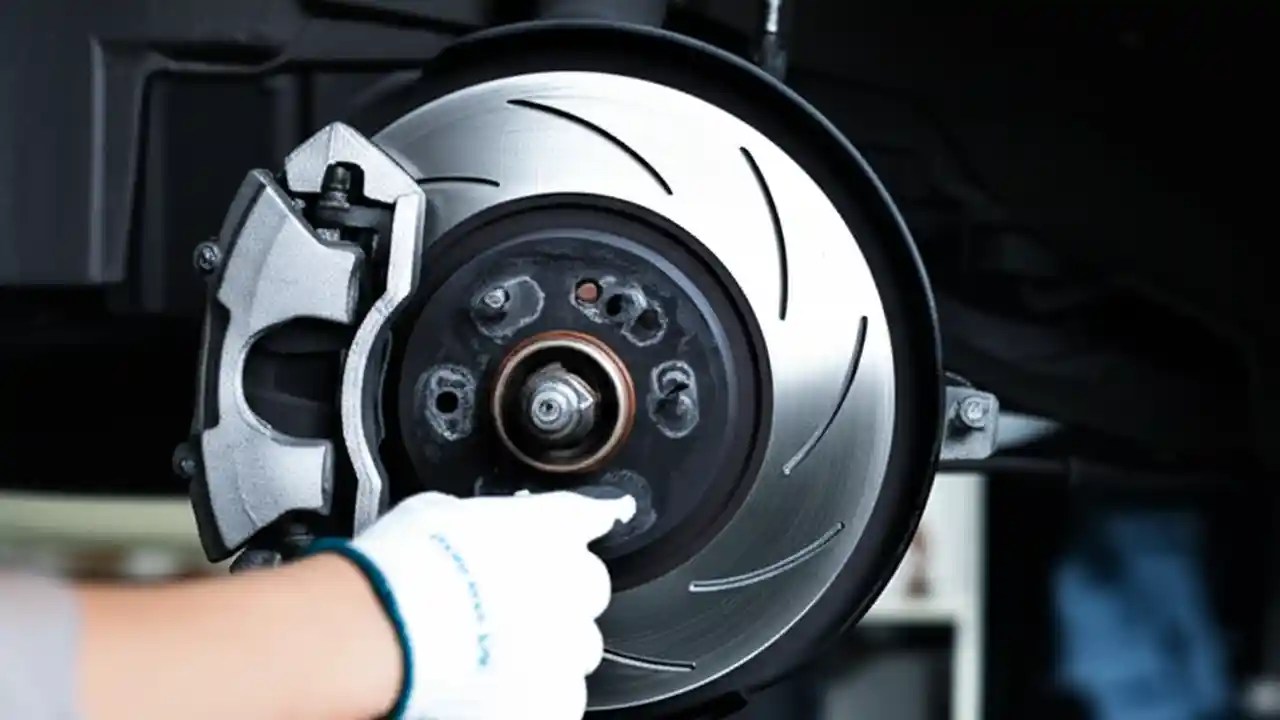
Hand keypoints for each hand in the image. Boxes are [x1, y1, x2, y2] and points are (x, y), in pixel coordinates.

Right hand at [320, 491, 634, 719]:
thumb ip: (472, 519)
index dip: (589, 520)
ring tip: (494, 656)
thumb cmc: (403, 566)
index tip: (602, 517)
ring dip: (548, 649)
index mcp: (548, 526)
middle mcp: (573, 582)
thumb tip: (468, 527)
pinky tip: (495, 692)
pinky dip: (535, 697)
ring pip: (578, 649)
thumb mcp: (434, 514)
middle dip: (558, 594)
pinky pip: (559, 699)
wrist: (392, 630)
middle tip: (509, 605)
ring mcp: (568, 644)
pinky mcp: (555, 699)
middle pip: (587, 588)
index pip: (588, 514)